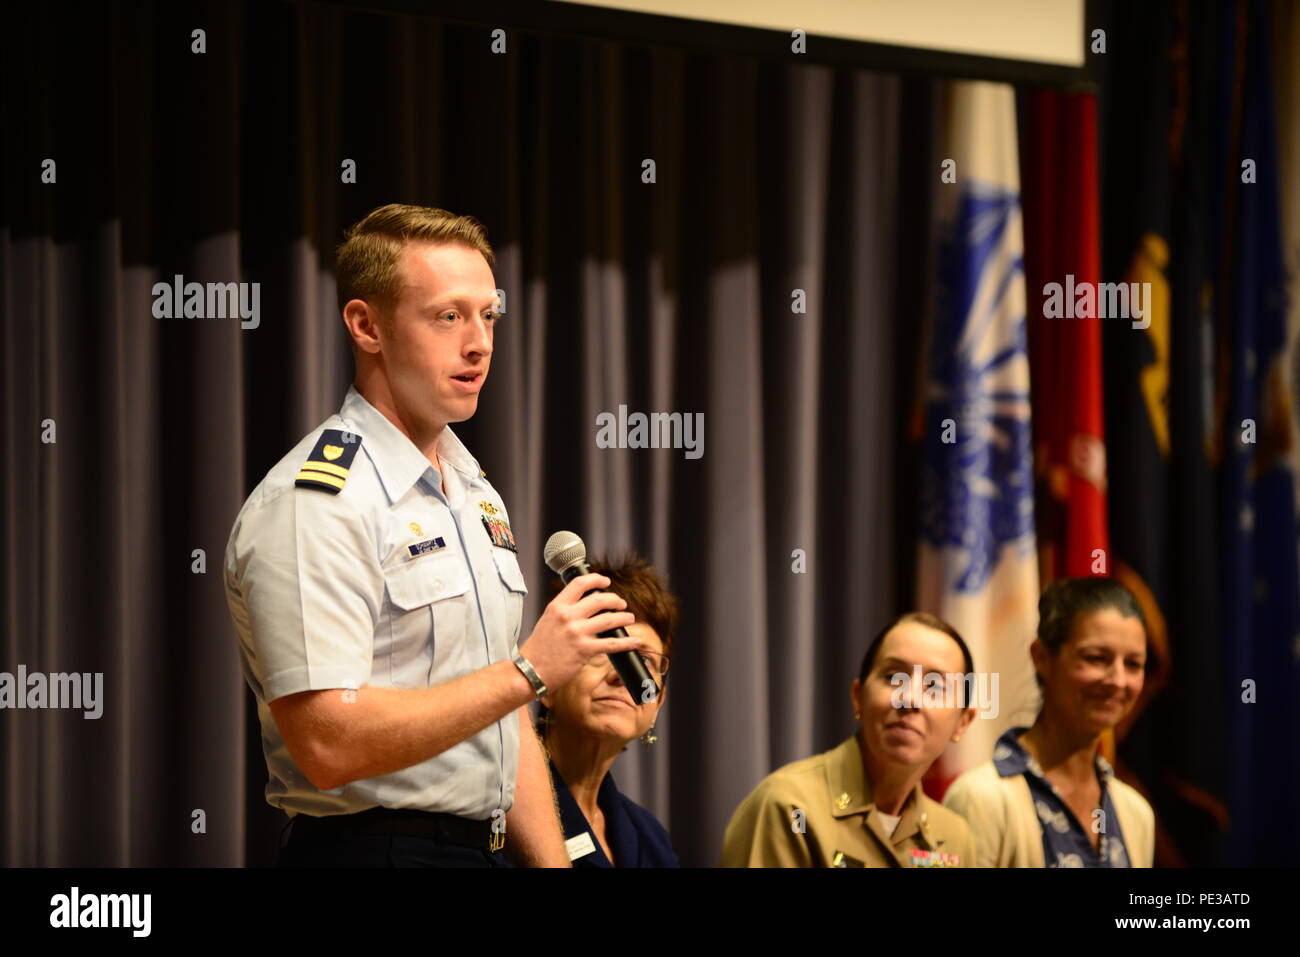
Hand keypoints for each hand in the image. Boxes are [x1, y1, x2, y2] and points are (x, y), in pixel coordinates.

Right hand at [519, 574, 639, 690]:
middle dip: (615, 600)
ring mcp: (577, 633)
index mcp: (557, 606)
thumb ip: (564, 611)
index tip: (606, 582)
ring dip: (623, 618)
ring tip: (629, 618)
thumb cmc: (538, 649)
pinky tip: (635, 641)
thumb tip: (584, 606)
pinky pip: (612, 644)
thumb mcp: (547, 620)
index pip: (580, 584)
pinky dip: (627, 643)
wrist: (530, 671)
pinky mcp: (584, 650)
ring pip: (609, 619)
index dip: (596, 580)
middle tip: (621, 604)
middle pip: (600, 599)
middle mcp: (567, 616)